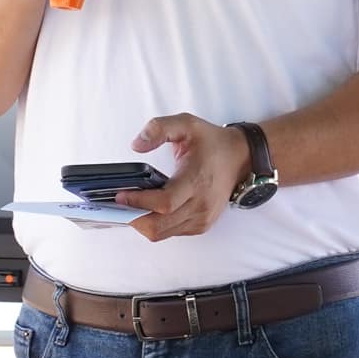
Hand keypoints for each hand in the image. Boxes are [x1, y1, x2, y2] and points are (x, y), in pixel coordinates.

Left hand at [115, 114, 251, 241]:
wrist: (240, 158)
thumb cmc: (212, 142)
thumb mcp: (186, 124)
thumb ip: (159, 128)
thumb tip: (136, 145)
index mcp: (196, 181)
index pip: (164, 203)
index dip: (139, 202)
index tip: (120, 194)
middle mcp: (200, 205)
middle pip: (158, 225)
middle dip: (133, 217)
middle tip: (118, 203)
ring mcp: (202, 219)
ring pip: (162, 233)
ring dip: (142, 222)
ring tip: (130, 205)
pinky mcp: (201, 226)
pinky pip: (171, 233)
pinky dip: (155, 224)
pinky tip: (148, 208)